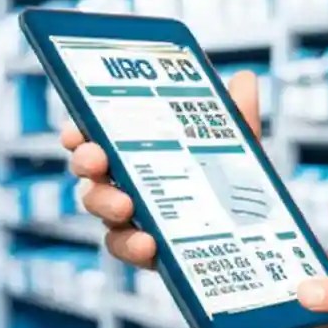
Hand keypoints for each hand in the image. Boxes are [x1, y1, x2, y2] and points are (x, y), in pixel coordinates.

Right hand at [60, 71, 261, 268]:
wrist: (252, 231)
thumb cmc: (229, 179)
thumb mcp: (236, 144)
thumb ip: (237, 114)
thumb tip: (246, 79)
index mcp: (136, 148)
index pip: (97, 135)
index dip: (79, 131)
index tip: (75, 130)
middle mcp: (124, 180)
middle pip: (90, 170)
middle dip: (87, 162)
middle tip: (96, 159)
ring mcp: (130, 217)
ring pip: (100, 208)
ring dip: (106, 204)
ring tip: (126, 205)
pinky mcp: (144, 248)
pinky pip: (125, 247)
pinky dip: (131, 245)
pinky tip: (148, 243)